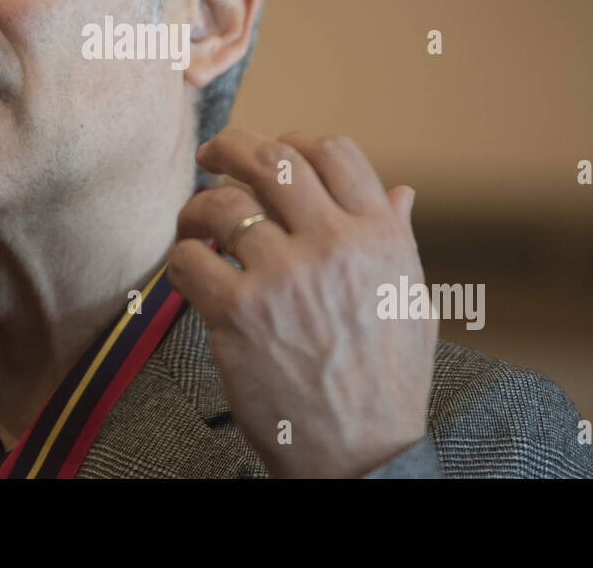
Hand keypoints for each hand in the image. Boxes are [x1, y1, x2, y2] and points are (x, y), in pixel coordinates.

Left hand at [166, 127, 435, 477]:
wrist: (363, 454)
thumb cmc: (389, 382)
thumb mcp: (412, 300)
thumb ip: (398, 238)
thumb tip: (401, 191)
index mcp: (378, 235)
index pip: (332, 150)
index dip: (295, 138)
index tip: (274, 148)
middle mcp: (332, 243)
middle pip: (271, 159)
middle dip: (231, 146)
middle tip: (212, 152)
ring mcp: (283, 276)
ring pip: (221, 204)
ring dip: (198, 206)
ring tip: (194, 221)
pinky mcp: (239, 313)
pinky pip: (189, 259)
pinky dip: (180, 257)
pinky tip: (189, 268)